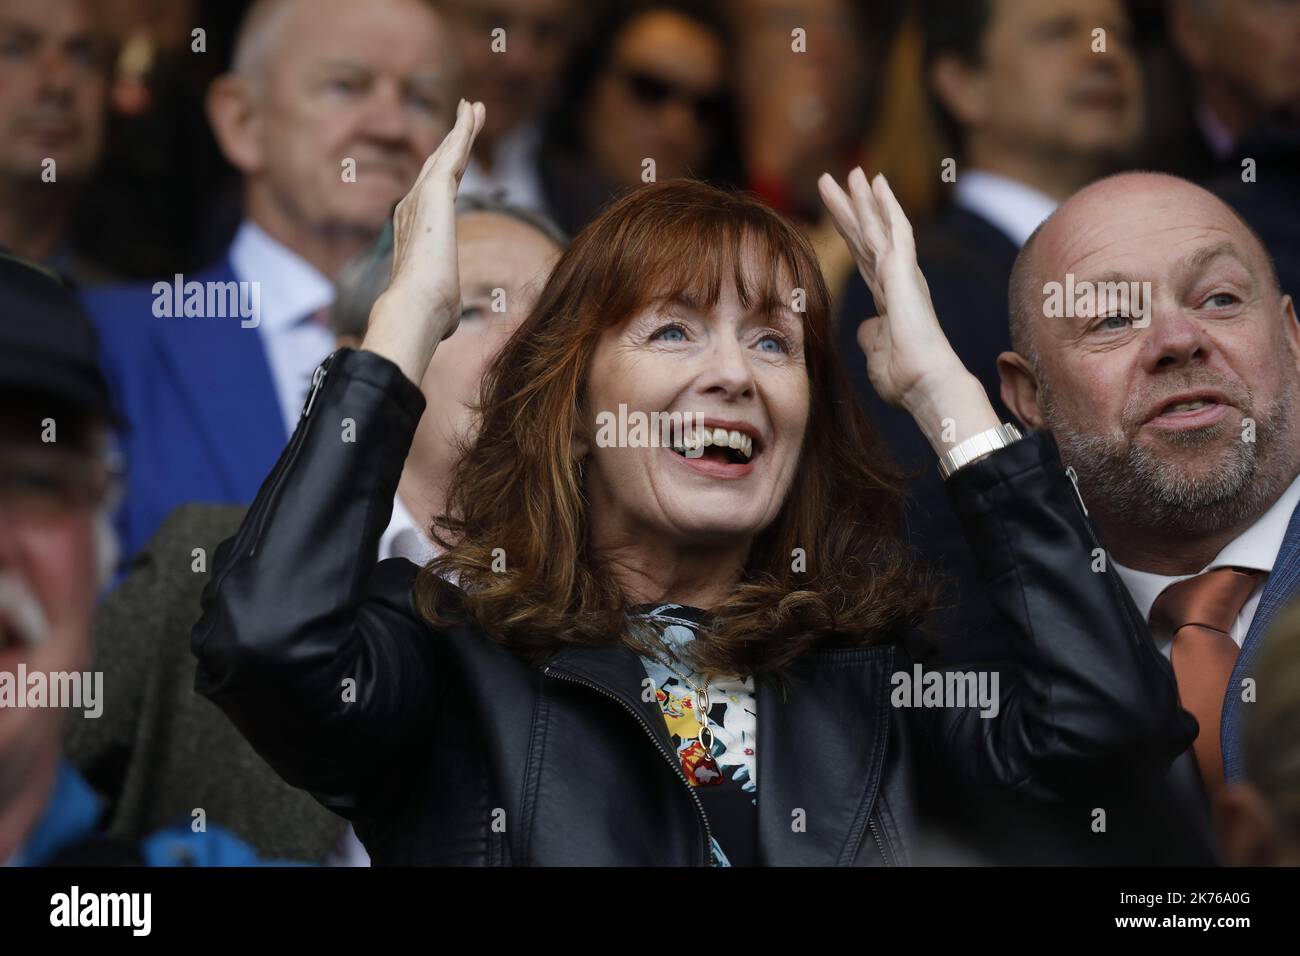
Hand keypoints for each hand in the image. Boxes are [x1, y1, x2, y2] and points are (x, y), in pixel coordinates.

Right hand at [362, 99, 485, 383]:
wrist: (416, 309)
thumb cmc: (427, 317)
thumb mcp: (440, 306)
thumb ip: (443, 304)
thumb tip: (445, 325)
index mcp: (414, 233)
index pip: (433, 196)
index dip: (444, 173)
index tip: (453, 158)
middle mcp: (412, 209)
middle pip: (437, 167)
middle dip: (452, 141)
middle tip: (466, 115)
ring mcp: (421, 198)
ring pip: (445, 155)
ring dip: (460, 130)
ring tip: (473, 108)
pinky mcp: (435, 192)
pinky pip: (453, 153)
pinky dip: (463, 131)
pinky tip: (473, 114)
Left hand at [817, 168, 998, 450]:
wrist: (926, 385)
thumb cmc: (904, 379)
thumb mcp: (876, 354)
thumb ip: (870, 336)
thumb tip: (864, 326)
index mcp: (888, 298)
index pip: (863, 258)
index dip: (850, 234)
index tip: (839, 213)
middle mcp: (896, 280)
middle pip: (865, 236)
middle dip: (849, 208)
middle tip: (832, 180)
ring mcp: (902, 274)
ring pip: (878, 226)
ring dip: (863, 198)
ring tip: (852, 171)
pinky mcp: (905, 272)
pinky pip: (895, 230)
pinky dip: (886, 205)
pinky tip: (878, 183)